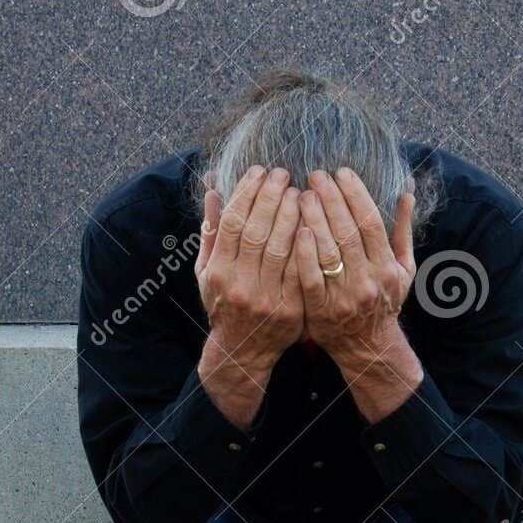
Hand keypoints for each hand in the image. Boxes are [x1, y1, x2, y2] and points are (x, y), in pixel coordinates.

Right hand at [195, 166, 302, 426]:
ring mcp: (266, 298)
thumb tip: (212, 189)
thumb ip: (211, 231)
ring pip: (281, 247)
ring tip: (300, 190)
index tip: (259, 171)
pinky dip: (308, 243)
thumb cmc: (224, 303)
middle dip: (271, 196)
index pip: (233, 222)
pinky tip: (314, 220)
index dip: (247, 193)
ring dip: (292, 214)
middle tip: (283, 173)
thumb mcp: (208, 270)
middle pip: (258, 231)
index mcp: (219, 271)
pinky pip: (301, 269)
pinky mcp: (291, 309)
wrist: (242, 350)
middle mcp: (240, 284)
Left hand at [295, 168, 415, 367]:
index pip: (371, 223)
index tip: (342, 172)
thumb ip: (402, 230)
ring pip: (328, 251)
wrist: (367, 348)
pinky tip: (296, 228)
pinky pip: (310, 276)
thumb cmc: (384, 301)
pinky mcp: (320, 310)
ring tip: (302, 194)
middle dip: (331, 199)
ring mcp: (343, 297)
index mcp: (387, 268)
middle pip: (348, 233)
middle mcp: (367, 282)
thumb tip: (406, 191)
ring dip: (314, 219)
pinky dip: (304, 252)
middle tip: (316, 175)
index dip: (356, 195)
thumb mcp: (403, 268)